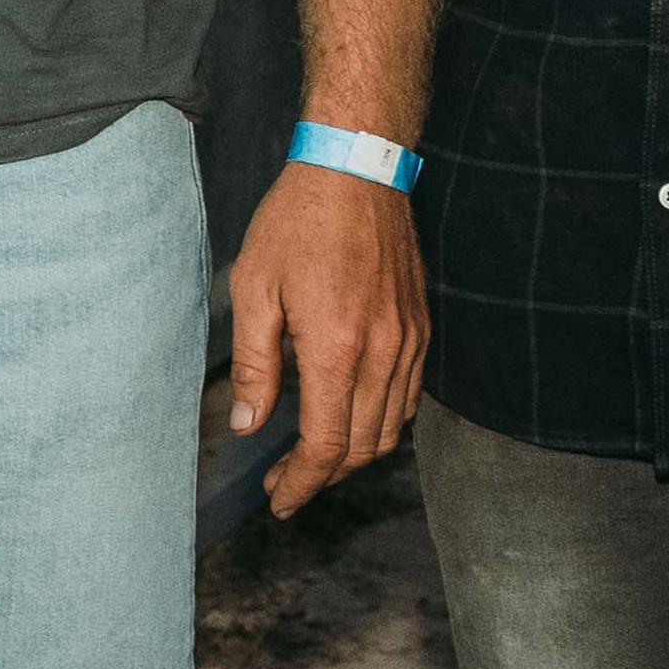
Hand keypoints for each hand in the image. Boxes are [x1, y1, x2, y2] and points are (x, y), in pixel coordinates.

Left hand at [228, 161, 426, 513]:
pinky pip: (406, 396)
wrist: (357, 168)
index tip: (280, 500)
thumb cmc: (298, 221)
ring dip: (352, 453)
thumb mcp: (254, 288)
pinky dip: (378, 421)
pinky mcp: (419, 326)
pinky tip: (346, 412)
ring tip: (310, 455)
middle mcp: (383, 353)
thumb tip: (249, 426)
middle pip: (362, 447)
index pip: (326, 445)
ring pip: (390, 428)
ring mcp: (409, 340)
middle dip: (322, 476)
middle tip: (283, 481)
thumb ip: (255, 365)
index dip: (302, 483)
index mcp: (337, 348)